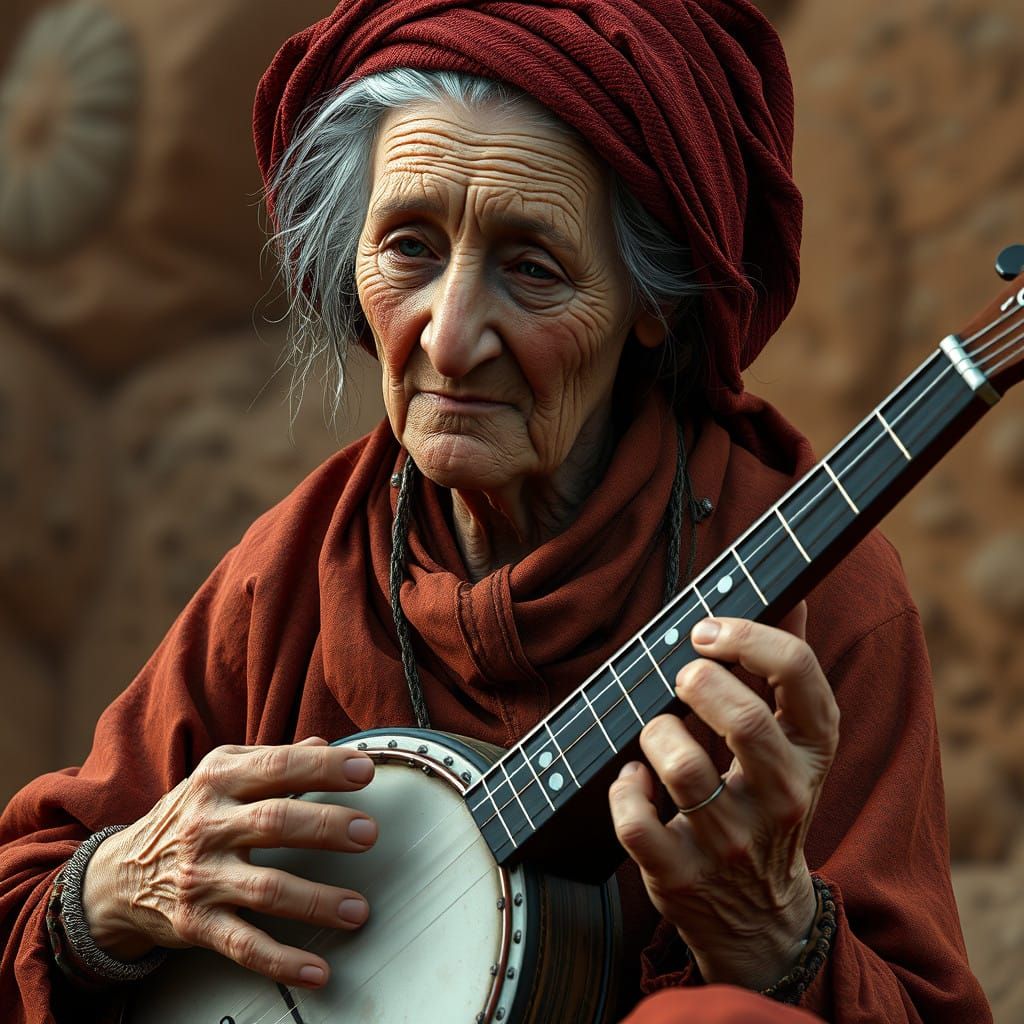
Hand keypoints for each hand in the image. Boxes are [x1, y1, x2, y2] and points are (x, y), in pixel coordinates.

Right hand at [82, 737, 376, 988]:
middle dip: (326, 827)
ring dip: (317, 901)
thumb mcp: (221, 773)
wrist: (119, 875)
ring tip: (358, 909)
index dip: (323, 768)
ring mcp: (203, 877)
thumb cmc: (187, 815)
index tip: (364, 772)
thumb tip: (325, 744)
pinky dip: (282, 962)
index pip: (277, 766)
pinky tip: (316, 970)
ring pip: (266, 889)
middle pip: (275, 822)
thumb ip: (272, 757)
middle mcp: (209, 825)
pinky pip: (244, 945)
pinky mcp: (197, 924)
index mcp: (219, 780)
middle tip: (368, 833)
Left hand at [609, 604, 837, 989]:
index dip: (748, 636)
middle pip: (745, 720)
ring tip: (658, 734)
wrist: (761, 917)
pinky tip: (634, 782)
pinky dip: (623, 790)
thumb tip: (794, 593)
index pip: (800, 674)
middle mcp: (782, 797)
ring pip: (682, 766)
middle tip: (681, 677)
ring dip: (655, 733)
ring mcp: (730, 841)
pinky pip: (636, 822)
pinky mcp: (681, 875)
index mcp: (812, 752)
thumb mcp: (796, 744)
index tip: (706, 631)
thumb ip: (787, 670)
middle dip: (699, 681)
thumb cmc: (770, 803)